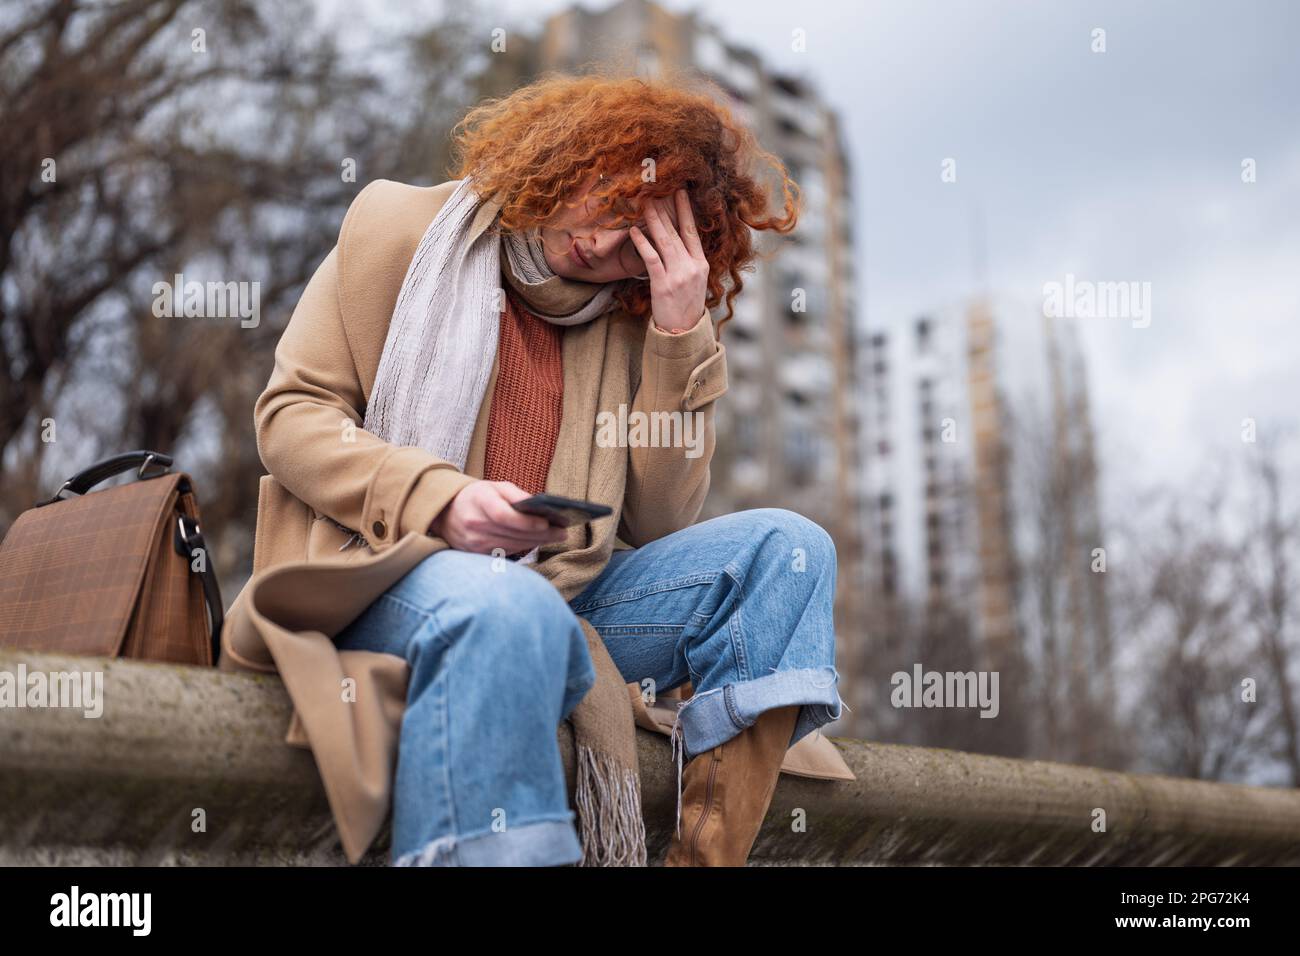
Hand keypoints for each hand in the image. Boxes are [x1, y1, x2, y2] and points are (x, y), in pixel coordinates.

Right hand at [429, 480, 566, 554]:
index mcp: (479, 502)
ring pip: (512, 545)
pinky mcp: (475, 554)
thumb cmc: (476, 496)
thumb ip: (516, 495)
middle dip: (541, 534)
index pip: (504, 516)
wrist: (446, 513)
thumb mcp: (495, 486)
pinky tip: (538, 541)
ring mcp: (473, 543)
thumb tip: (540, 506)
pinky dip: (523, 547)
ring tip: (556, 536)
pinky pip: (506, 552)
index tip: (547, 523)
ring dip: (536, 542)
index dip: (527, 522)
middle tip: (563, 532)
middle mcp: (474, 525)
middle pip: (513, 534)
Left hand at [628, 188, 708, 332]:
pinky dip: (642, 243)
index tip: (680, 192)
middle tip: (656, 191)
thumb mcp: (694, 282)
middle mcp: (692, 267)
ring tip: (644, 204)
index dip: (686, 211)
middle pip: (677, 232)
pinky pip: (651, 259)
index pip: (693, 232)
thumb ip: (687, 262)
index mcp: (701, 264)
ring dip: (654, 221)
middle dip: (666, 210)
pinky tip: (634, 232)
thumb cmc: (685, 308)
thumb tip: (674, 241)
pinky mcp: (664, 285)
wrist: (683, 333)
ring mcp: (679, 275)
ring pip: (665, 242)